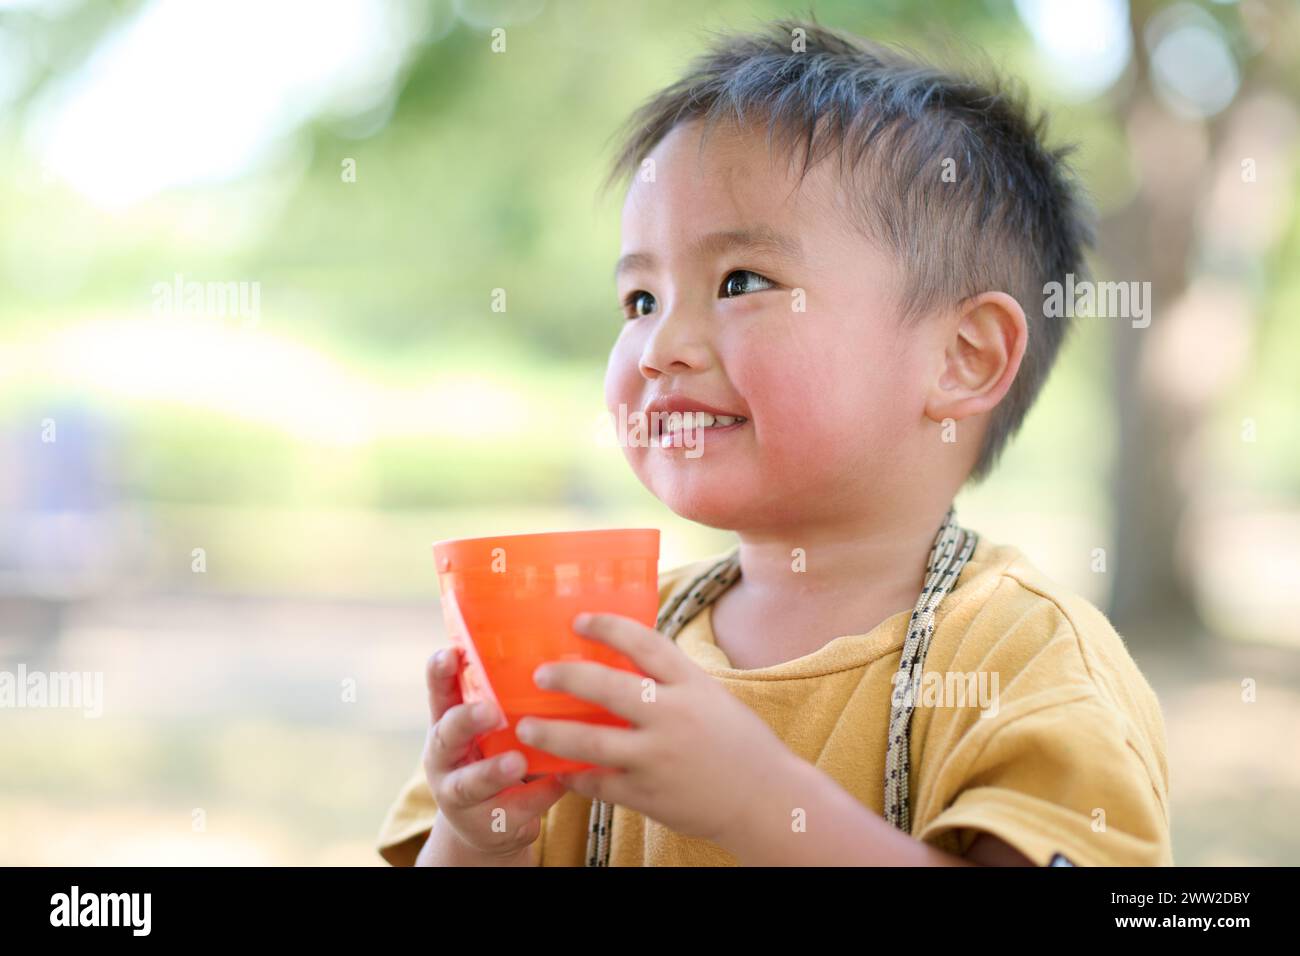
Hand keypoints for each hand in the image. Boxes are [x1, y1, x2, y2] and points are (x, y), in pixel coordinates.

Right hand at [422, 646, 566, 860]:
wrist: (487, 823)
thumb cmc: (494, 755)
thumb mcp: (492, 726)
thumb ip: (507, 696)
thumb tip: (557, 643)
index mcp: (448, 723)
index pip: (439, 692)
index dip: (439, 673)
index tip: (450, 652)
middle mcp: (445, 757)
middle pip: (445, 736)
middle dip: (466, 722)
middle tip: (491, 711)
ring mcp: (459, 794)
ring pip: (470, 783)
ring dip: (493, 771)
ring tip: (517, 762)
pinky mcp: (485, 825)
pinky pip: (512, 810)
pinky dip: (538, 796)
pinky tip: (560, 783)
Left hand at [515, 612, 796, 847]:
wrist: (766, 800)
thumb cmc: (738, 743)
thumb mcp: (710, 697)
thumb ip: (670, 679)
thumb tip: (621, 652)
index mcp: (692, 685)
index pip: (645, 643)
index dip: (608, 627)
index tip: (578, 619)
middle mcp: (674, 717)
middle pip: (608, 689)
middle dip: (567, 677)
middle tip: (539, 674)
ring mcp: (658, 759)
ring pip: (592, 743)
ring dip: (552, 734)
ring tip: (525, 728)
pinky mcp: (649, 795)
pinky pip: (599, 784)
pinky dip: (574, 776)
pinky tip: (558, 769)